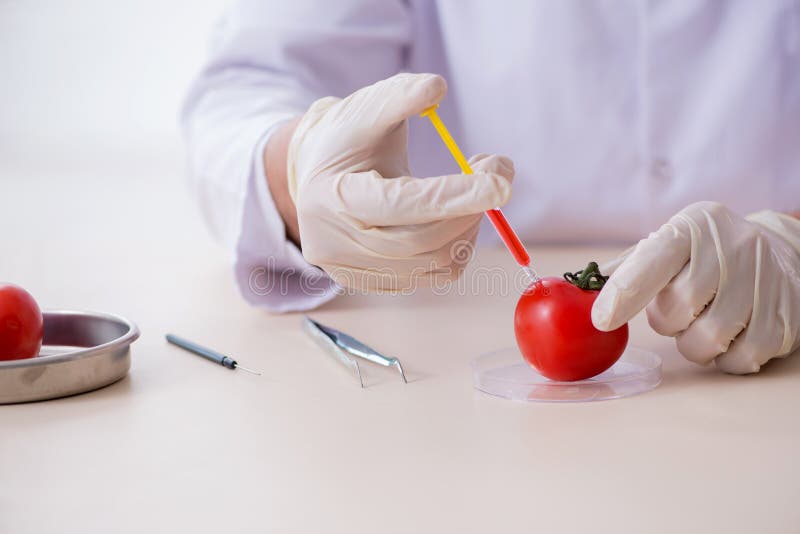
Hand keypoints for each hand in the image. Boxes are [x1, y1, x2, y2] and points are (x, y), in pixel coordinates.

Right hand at [286, 73, 513, 289]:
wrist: (313, 174)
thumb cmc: (346, 138)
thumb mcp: (367, 108)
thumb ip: (400, 95)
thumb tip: (437, 87)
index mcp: (331, 196)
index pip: (400, 203)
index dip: (455, 195)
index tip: (501, 183)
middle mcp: (334, 242)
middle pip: (421, 241)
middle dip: (471, 210)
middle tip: (497, 174)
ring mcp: (350, 269)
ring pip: (432, 263)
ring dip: (469, 228)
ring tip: (476, 194)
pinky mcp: (370, 281)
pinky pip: (431, 276)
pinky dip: (456, 247)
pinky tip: (455, 219)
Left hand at [592, 201, 799, 373]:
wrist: (781, 252)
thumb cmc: (704, 255)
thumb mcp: (668, 246)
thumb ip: (627, 269)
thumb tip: (580, 291)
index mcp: (692, 226)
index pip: (653, 260)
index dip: (624, 293)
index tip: (601, 320)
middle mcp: (732, 248)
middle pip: (678, 309)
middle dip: (667, 321)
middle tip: (680, 310)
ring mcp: (765, 281)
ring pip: (707, 340)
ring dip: (693, 344)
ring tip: (703, 322)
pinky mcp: (785, 317)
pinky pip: (739, 360)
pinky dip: (725, 359)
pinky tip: (730, 336)